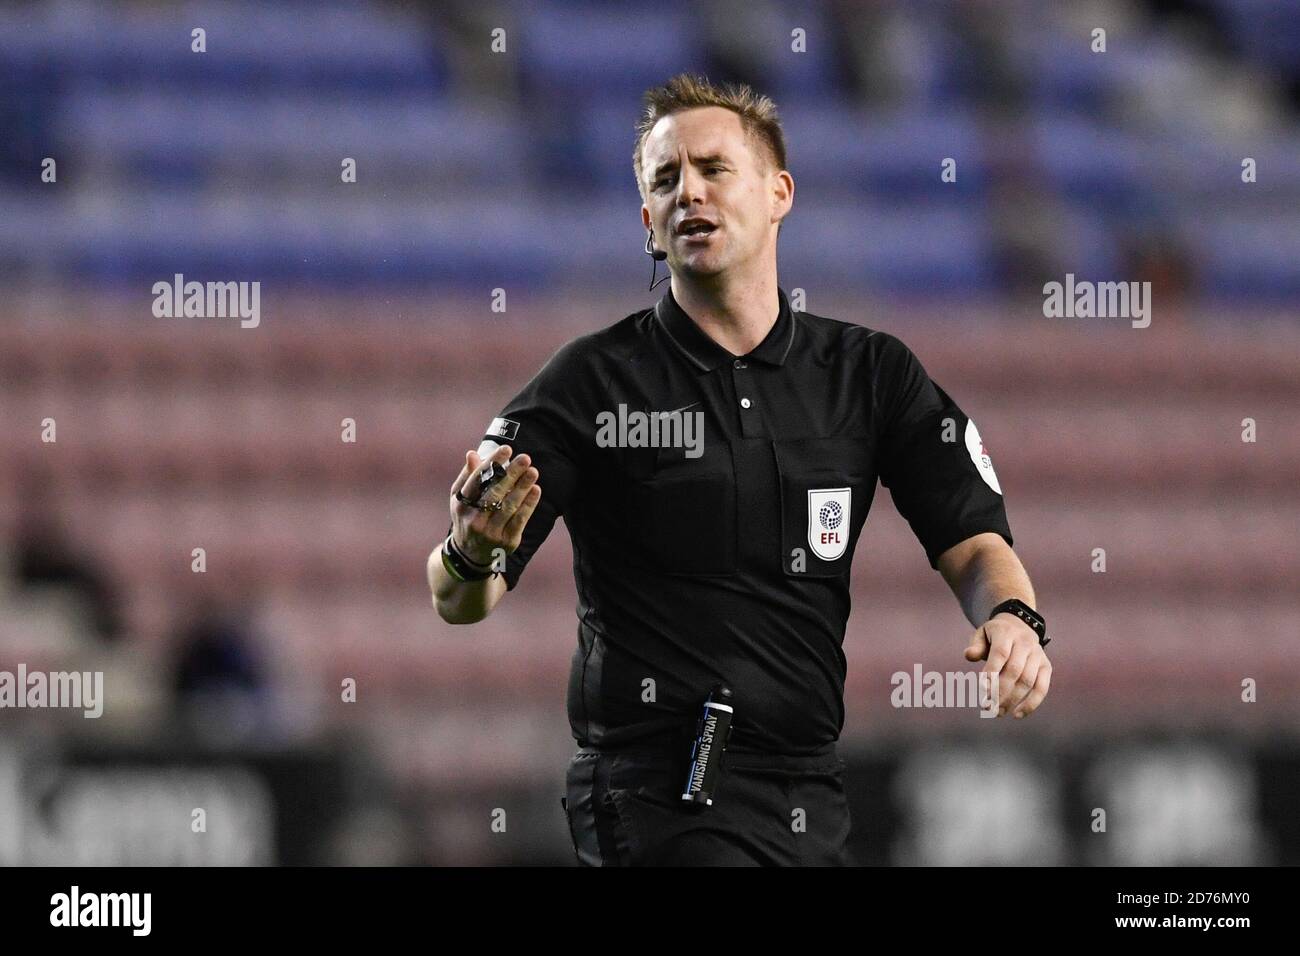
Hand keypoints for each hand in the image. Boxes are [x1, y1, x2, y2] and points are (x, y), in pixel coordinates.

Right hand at [448, 444, 541, 569]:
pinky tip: (536, 489)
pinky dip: (529, 504)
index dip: (492, 464)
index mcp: (461, 505)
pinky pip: (520, 520)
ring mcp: (491, 532)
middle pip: (494, 493)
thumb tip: (472, 454)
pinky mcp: (507, 541)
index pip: (477, 481)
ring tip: (533, 471)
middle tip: (525, 458)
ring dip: (523, 487)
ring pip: (509, 506)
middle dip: (511, 474)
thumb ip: (467, 476)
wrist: (470, 555)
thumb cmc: (467, 517)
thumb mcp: (460, 499)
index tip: (506, 449)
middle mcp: (474, 520)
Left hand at [964, 613, 1051, 717]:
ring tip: (998, 713)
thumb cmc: (994, 636)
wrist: (1019, 626)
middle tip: (987, 707)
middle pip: (1014, 670)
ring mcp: (1038, 654)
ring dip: (1012, 700)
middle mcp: (1025, 642)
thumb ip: (976, 646)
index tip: (982, 689)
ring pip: (1027, 681)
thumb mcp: (981, 634)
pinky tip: (1017, 715)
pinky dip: (1031, 704)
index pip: (1000, 653)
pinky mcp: (1046, 666)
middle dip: (1000, 692)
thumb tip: (969, 655)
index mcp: (1006, 632)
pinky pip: (1042, 688)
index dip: (992, 672)